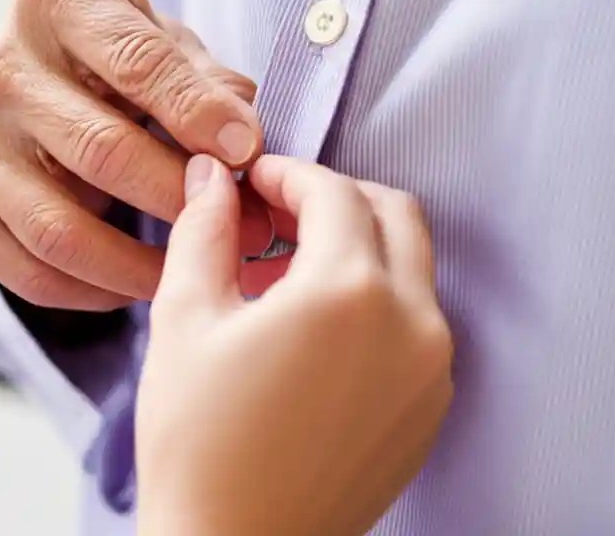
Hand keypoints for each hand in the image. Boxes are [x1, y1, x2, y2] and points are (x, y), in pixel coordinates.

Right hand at [0, 0, 262, 310]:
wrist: (26, 78)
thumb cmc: (112, 57)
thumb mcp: (162, 40)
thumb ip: (204, 82)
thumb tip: (239, 143)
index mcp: (52, 3)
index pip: (137, 63)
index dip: (200, 115)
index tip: (248, 155)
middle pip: (101, 151)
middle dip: (183, 199)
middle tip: (248, 229)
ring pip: (60, 229)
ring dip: (142, 264)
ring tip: (199, 270)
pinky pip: (29, 272)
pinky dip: (92, 292)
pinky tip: (137, 285)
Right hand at [137, 155, 453, 535]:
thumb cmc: (198, 441)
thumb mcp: (183, 317)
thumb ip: (203, 230)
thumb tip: (211, 176)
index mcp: (347, 292)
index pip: (333, 191)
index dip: (286, 173)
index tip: (248, 182)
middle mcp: (410, 323)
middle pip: (394, 214)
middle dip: (333, 198)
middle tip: (273, 215)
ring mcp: (431, 370)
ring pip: (410, 268)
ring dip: (355, 248)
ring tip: (281, 278)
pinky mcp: (430, 408)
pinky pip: (417, 324)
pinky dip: (373, 302)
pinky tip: (310, 331)